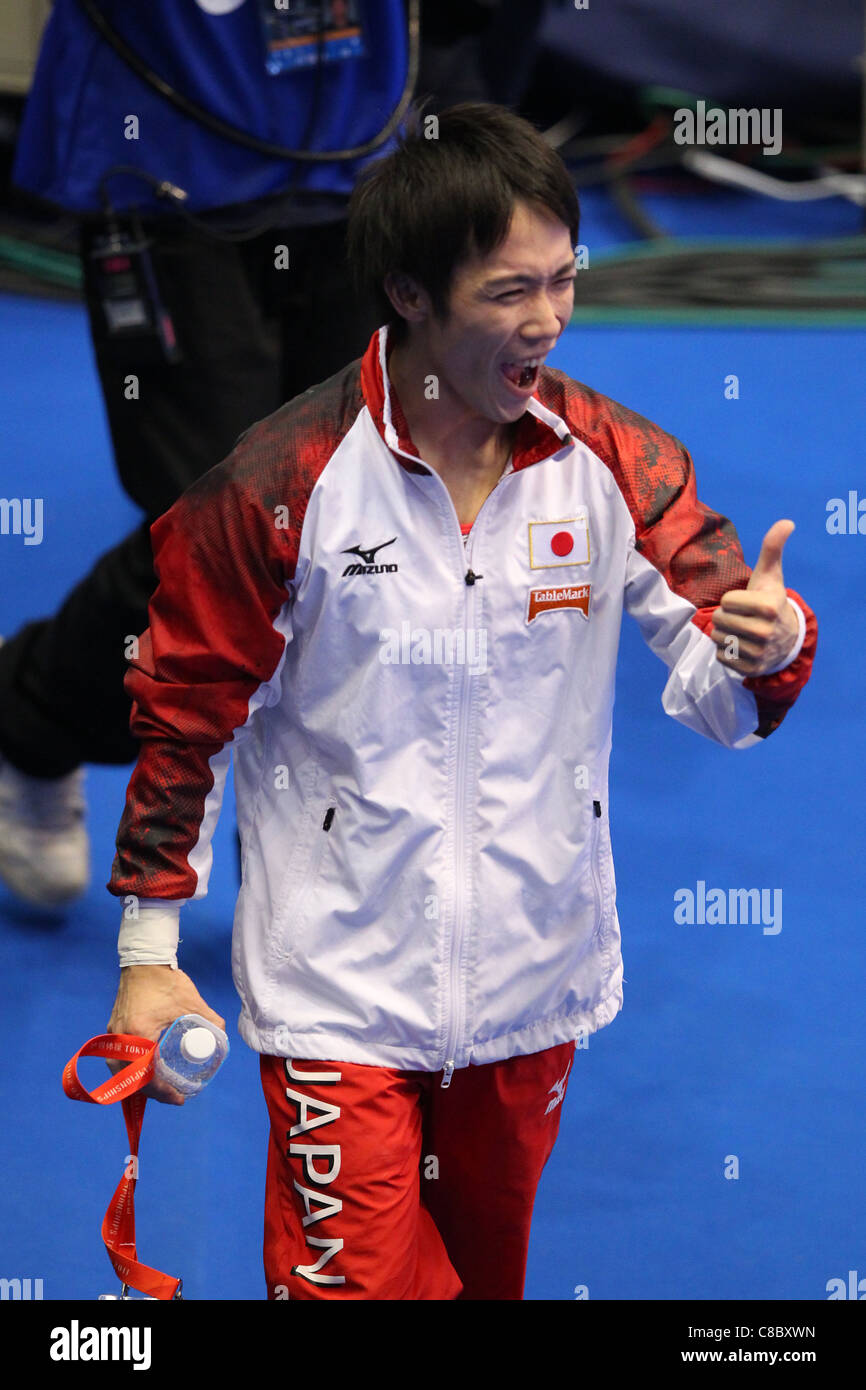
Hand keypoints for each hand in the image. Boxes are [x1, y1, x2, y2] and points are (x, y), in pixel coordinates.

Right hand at [106, 964, 225, 1105]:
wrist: (143, 962)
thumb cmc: (166, 982)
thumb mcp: (191, 1002)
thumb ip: (210, 1020)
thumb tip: (222, 1037)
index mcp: (137, 1034)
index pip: (147, 1074)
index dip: (163, 1092)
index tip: (179, 1098)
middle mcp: (120, 1039)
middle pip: (131, 1079)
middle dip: (152, 1093)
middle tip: (173, 1096)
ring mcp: (113, 1035)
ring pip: (121, 1073)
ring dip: (139, 1084)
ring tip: (161, 1088)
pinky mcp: (112, 1031)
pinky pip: (118, 1060)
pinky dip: (130, 1072)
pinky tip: (146, 1073)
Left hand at [710, 519, 799, 676]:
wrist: (786, 640)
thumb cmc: (771, 601)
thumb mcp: (770, 576)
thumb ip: (773, 548)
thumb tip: (787, 522)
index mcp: (768, 607)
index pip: (726, 601)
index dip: (732, 600)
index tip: (747, 603)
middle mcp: (765, 632)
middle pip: (719, 620)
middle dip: (725, 616)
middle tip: (742, 618)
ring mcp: (758, 653)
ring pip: (717, 638)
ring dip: (724, 633)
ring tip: (741, 632)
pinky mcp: (749, 670)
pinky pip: (720, 656)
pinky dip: (726, 652)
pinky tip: (741, 647)